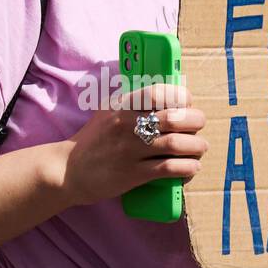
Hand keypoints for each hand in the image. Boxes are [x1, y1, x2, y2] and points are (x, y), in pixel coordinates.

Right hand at [63, 81, 207, 206]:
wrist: (68, 170)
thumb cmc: (92, 141)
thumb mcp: (105, 112)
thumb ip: (130, 103)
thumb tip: (163, 95)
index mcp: (121, 106)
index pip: (158, 93)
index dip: (181, 96)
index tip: (188, 103)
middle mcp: (127, 125)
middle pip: (175, 118)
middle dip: (196, 121)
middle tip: (199, 127)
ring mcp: (130, 150)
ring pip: (176, 144)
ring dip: (196, 146)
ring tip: (200, 148)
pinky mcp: (133, 174)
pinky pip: (169, 168)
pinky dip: (187, 167)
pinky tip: (192, 167)